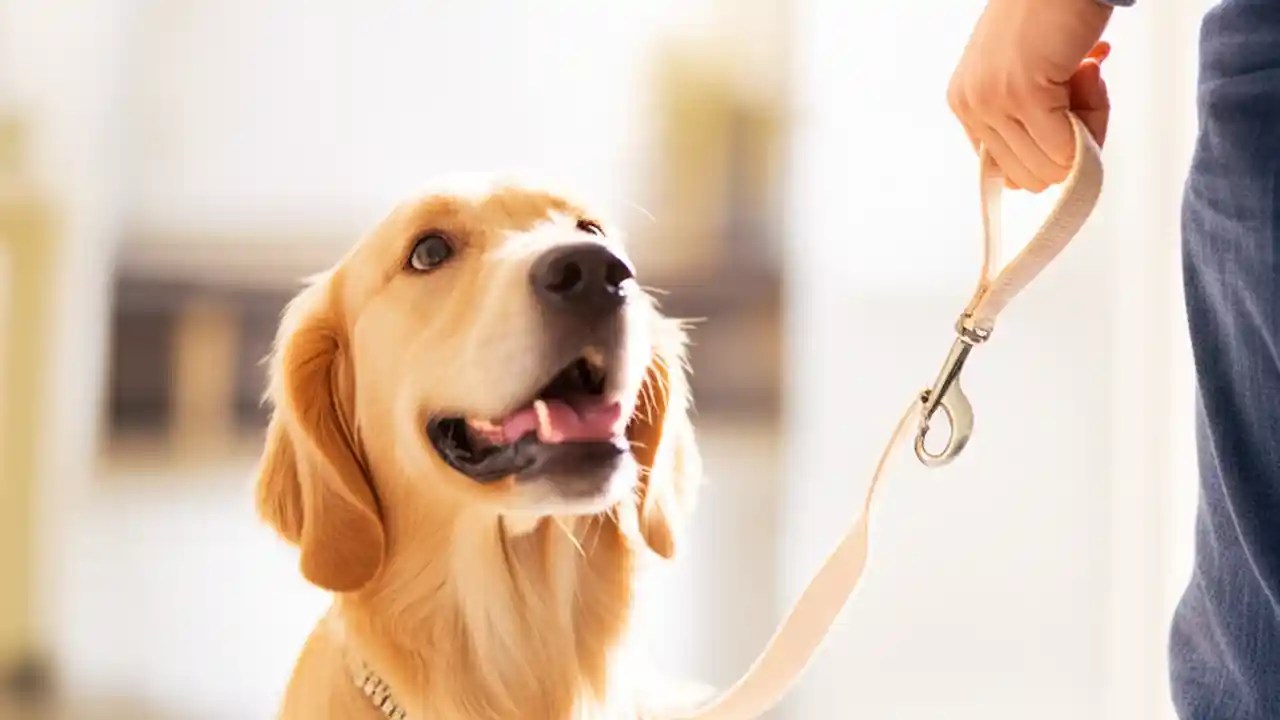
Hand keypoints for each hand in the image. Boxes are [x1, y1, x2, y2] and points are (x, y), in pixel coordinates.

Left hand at [948, 0, 1112, 191]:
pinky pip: (1069, 147)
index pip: (1010, 171)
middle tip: (1086, 90)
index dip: (1053, 152)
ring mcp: (993, 102)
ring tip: (1087, 76)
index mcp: (966, 105)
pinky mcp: (1023, 94)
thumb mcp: (1025, 75)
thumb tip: (1059, 171)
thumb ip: (1029, 121)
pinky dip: (1096, 117)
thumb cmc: (1050, 14)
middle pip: (1032, 176)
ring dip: (1088, 127)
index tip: (1071, 110)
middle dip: (1073, 144)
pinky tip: (1092, 68)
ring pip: (1053, 166)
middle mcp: (971, 106)